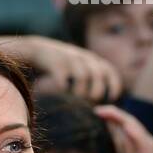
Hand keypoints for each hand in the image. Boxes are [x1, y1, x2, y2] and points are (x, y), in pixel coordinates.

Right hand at [7, 35, 122, 102]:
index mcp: (92, 59)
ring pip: (83, 77)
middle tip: (89, 103)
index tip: (111, 99)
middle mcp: (83, 58)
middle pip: (98, 75)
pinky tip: (61, 91)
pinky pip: (63, 80)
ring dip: (80, 92)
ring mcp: (70, 59)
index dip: (114, 85)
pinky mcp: (56, 64)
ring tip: (74, 100)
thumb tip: (98, 101)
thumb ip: (91, 78)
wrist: (38, 49)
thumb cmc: (62, 65)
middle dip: (96, 92)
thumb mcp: (79, 67)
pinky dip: (63, 88)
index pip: (109, 71)